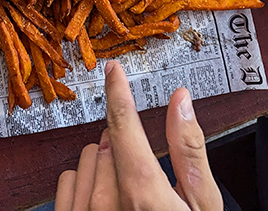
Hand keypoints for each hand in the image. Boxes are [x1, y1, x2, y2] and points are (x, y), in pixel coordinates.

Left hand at [55, 60, 222, 210]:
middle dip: (124, 146)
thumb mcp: (201, 204)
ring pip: (85, 159)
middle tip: (146, 173)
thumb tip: (182, 100)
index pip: (124, 124)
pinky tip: (103, 199)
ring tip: (128, 191)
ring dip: (103, 164)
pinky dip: (82, 183)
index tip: (113, 69)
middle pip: (107, 142)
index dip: (119, 90)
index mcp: (143, 193)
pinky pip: (66, 182)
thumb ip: (190, 148)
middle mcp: (108, 205)